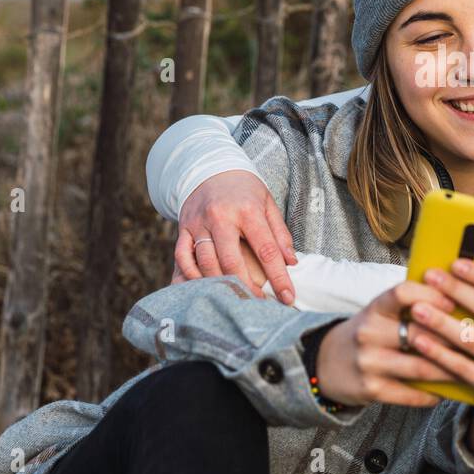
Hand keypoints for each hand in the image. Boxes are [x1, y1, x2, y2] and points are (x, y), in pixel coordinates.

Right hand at [170, 170, 297, 303]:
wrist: (210, 169)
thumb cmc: (244, 190)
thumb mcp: (268, 203)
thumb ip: (279, 233)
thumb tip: (291, 262)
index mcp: (247, 210)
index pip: (266, 249)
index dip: (279, 277)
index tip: (288, 297)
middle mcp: (220, 217)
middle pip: (232, 261)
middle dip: (248, 287)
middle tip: (260, 305)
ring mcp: (199, 224)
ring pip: (206, 263)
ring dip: (221, 285)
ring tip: (236, 300)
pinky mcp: (183, 229)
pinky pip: (182, 257)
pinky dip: (191, 276)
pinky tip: (205, 288)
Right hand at [315, 282, 459, 408]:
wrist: (327, 363)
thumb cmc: (368, 333)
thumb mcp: (380, 312)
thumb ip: (410, 306)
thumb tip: (458, 299)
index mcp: (375, 308)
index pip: (402, 293)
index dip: (431, 295)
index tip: (454, 302)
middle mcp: (369, 332)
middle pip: (418, 333)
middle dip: (452, 339)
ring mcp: (369, 362)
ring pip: (420, 367)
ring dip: (450, 369)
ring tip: (472, 368)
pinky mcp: (371, 389)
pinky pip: (411, 394)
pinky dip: (433, 394)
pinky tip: (448, 391)